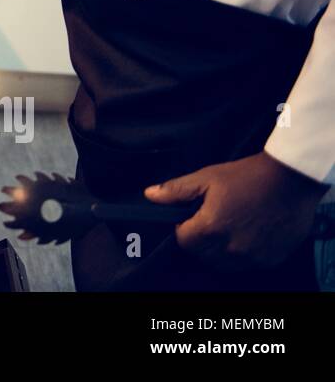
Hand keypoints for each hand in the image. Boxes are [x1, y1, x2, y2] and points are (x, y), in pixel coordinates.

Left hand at [145, 152, 329, 269]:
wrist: (290, 180)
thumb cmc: (248, 176)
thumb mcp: (207, 178)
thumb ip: (176, 190)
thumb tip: (150, 195)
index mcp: (210, 228)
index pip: (182, 241)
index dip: (182, 228)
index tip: (190, 217)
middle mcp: (230, 248)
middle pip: (201, 255)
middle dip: (198, 240)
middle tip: (209, 220)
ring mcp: (251, 257)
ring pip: (223, 264)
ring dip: (218, 251)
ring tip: (227, 227)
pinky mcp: (269, 260)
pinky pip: (246, 265)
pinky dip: (240, 255)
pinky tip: (245, 235)